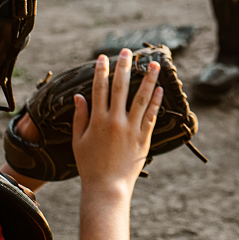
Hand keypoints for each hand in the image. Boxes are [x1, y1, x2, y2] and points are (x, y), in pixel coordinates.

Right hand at [68, 49, 160, 191]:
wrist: (107, 187)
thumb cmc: (89, 165)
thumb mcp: (78, 140)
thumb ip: (80, 117)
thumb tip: (79, 96)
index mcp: (97, 120)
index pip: (99, 89)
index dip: (101, 71)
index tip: (103, 58)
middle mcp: (115, 121)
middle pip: (120, 88)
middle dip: (124, 67)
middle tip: (127, 52)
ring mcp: (131, 129)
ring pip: (141, 98)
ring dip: (148, 79)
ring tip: (154, 64)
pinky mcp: (143, 138)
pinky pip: (151, 116)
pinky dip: (156, 101)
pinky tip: (160, 89)